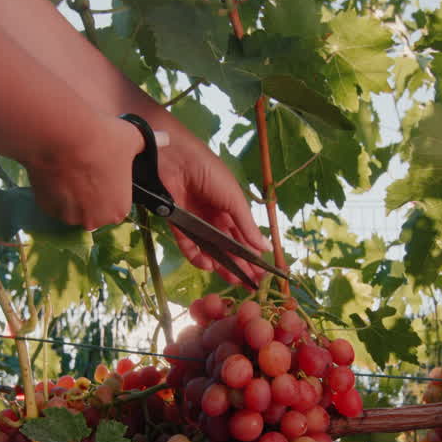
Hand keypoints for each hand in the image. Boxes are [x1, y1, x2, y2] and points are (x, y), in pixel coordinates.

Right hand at [21, 113, 146, 230]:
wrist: (64, 134)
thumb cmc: (103, 139)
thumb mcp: (133, 139)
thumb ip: (150, 143)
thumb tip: (167, 138)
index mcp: (119, 209)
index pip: (117, 202)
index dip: (110, 185)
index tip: (104, 169)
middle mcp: (95, 220)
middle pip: (94, 208)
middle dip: (90, 193)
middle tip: (86, 167)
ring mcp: (69, 216)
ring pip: (72, 206)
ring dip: (71, 193)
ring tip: (70, 167)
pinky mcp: (47, 208)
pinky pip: (53, 201)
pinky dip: (54, 190)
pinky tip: (56, 170)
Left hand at [153, 125, 273, 286]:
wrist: (176, 158)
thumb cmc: (210, 172)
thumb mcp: (234, 200)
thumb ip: (247, 226)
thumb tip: (266, 248)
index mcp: (230, 206)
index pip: (243, 235)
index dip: (251, 254)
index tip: (261, 272)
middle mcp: (213, 214)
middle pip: (227, 245)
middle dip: (238, 264)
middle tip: (247, 283)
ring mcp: (195, 219)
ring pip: (208, 247)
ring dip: (220, 264)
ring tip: (231, 279)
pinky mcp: (176, 222)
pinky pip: (188, 243)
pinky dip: (196, 256)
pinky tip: (208, 265)